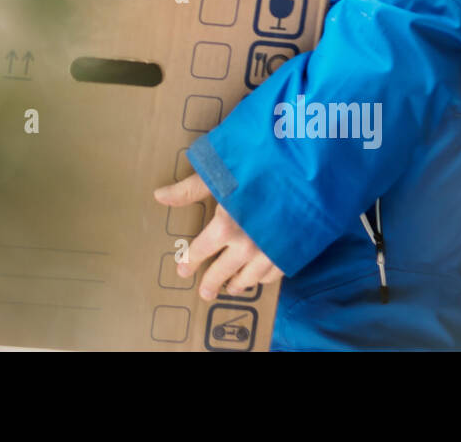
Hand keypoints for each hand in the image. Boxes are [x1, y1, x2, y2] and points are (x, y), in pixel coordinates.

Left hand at [154, 172, 283, 299]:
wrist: (302, 172)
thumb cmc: (257, 168)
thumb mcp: (218, 173)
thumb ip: (188, 190)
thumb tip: (158, 196)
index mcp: (225, 227)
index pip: (200, 251)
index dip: (190, 261)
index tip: (182, 270)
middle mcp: (246, 246)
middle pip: (223, 271)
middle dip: (211, 282)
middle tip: (205, 292)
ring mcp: (270, 253)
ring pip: (248, 278)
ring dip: (237, 285)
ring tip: (230, 288)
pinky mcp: (290, 253)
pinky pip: (273, 274)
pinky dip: (262, 279)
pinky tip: (257, 278)